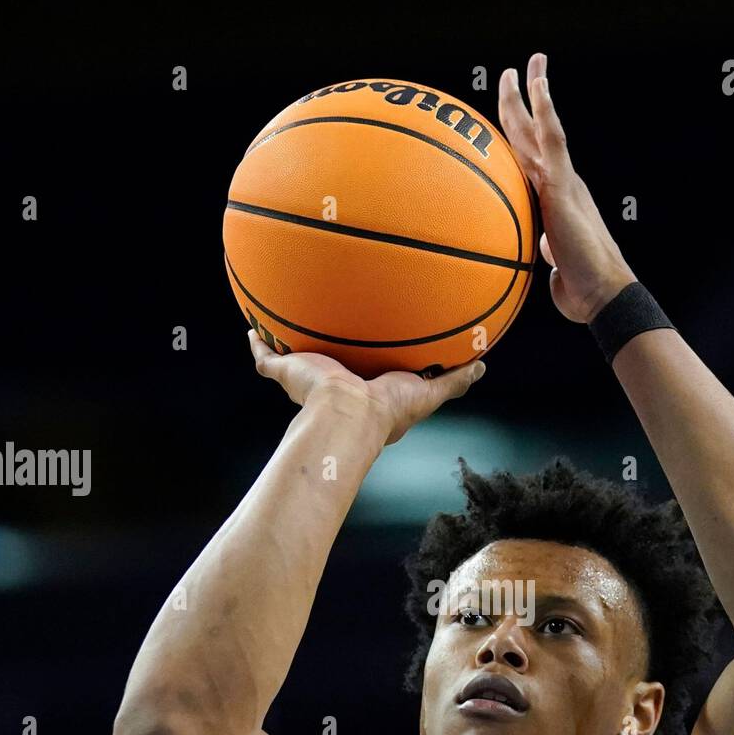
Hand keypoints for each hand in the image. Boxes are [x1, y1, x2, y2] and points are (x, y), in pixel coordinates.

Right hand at [247, 331, 484, 445]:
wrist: (348, 415)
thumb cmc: (387, 410)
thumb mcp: (428, 392)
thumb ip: (454, 381)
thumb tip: (482, 366)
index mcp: (363, 391)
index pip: (364, 371)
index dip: (366, 359)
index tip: (372, 341)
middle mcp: (334, 385)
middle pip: (327, 363)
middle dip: (326, 349)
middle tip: (328, 327)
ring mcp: (307, 379)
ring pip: (293, 359)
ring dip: (289, 344)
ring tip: (284, 319)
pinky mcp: (286, 372)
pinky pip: (265, 356)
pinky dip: (257, 342)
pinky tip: (251, 326)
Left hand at [498, 52, 636, 323]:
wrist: (602, 293)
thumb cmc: (582, 289)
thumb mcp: (556, 264)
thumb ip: (548, 251)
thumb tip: (543, 253)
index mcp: (555, 199)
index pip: (532, 159)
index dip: (521, 134)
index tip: (516, 114)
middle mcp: (559, 183)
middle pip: (532, 135)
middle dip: (523, 102)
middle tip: (518, 70)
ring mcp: (561, 181)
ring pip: (539, 129)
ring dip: (530, 95)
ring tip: (525, 65)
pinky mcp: (563, 185)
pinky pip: (552, 140)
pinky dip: (545, 110)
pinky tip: (538, 84)